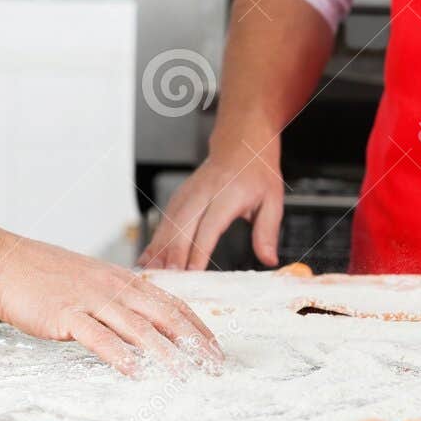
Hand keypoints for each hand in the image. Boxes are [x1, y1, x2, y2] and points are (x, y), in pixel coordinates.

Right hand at [0, 212, 222, 375]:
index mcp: (121, 280)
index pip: (171, 303)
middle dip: (194, 342)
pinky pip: (99, 337)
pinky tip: (135, 372)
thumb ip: (116, 297)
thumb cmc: (42, 272)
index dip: (196, 326)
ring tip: (186, 373)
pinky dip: (120, 355)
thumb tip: (139, 320)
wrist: (4, 259)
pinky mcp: (66, 315)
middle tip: (214, 365)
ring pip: (138, 327)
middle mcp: (113, 288)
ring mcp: (90, 300)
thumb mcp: (89, 279)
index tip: (215, 347)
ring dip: (165, 352)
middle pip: (164, 315)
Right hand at [140, 141, 283, 269]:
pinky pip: (164, 221)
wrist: (240, 142)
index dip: (199, 249)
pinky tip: (148, 258)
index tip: (193, 271)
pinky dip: (155, 240)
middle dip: (173, 253)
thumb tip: (268, 259)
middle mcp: (204, 192)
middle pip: (183, 225)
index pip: (210, 226)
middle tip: (168, 278)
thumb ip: (267, 231)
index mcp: (229, 193)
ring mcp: (188, 193)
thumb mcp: (273, 200)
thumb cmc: (256, 172)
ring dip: (159, 249)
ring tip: (151, 273)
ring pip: (169, 223)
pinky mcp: (179, 196)